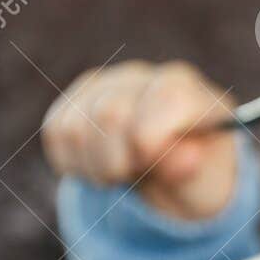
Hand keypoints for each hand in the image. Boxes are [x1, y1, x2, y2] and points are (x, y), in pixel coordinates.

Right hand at [41, 61, 239, 221]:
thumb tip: (187, 159)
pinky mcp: (75, 98)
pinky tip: (99, 168)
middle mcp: (144, 76)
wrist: (171, 169)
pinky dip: (73, 163)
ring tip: (120, 175)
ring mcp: (106, 83)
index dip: (150, 143)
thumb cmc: (195, 174)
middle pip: (110, 113)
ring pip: (75, 126)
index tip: (151, 167)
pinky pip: (56, 131)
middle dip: (117, 162)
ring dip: (93, 167)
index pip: (166, 97)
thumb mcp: (203, 183)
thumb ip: (191, 171)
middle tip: (133, 176)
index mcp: (188, 89)